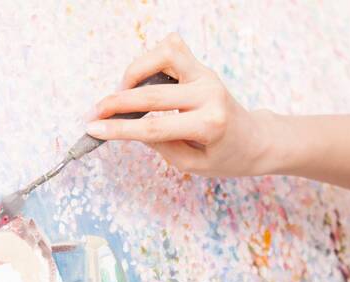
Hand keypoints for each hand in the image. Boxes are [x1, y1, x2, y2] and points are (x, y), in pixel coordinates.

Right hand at [86, 33, 274, 176]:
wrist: (255, 140)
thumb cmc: (227, 157)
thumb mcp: (195, 165)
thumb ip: (163, 147)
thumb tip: (133, 125)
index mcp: (210, 125)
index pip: (155, 127)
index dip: (120, 128)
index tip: (94, 128)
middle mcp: (209, 95)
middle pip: (152, 93)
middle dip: (116, 102)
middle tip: (94, 112)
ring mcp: (207, 76)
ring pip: (161, 56)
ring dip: (134, 73)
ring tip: (124, 94)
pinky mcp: (203, 67)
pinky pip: (171, 49)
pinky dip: (152, 59)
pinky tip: (144, 79)